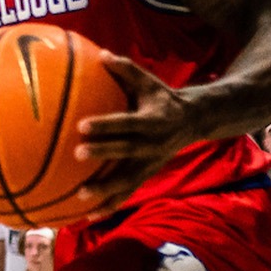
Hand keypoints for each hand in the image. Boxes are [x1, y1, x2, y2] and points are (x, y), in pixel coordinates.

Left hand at [73, 52, 199, 216]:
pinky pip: (127, 193)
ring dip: (105, 191)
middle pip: (126, 152)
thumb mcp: (148, 82)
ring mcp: (150, 164)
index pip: (126, 123)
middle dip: (103, 153)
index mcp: (153, 121)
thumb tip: (100, 54)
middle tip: (76, 155)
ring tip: (80, 197)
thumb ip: (125, 70)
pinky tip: (87, 216)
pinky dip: (109, 205)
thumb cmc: (161, 98)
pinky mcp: (147, 175)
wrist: (194, 122)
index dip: (106, 125)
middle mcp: (153, 145)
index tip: (81, 126)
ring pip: (127, 181)